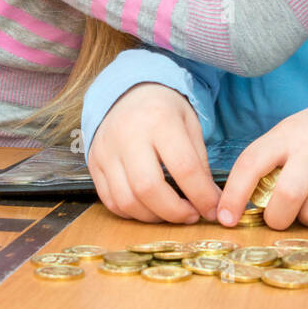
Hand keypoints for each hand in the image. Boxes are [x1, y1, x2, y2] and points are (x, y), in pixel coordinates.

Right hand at [88, 82, 221, 223]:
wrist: (127, 92)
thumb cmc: (164, 110)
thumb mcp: (190, 125)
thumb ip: (199, 162)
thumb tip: (209, 202)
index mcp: (159, 120)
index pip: (184, 168)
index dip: (202, 196)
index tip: (213, 210)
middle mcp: (128, 135)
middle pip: (148, 188)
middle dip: (175, 212)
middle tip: (191, 215)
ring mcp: (106, 150)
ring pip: (126, 200)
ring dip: (153, 217)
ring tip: (171, 213)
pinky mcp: (94, 163)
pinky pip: (110, 201)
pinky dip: (132, 213)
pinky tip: (148, 208)